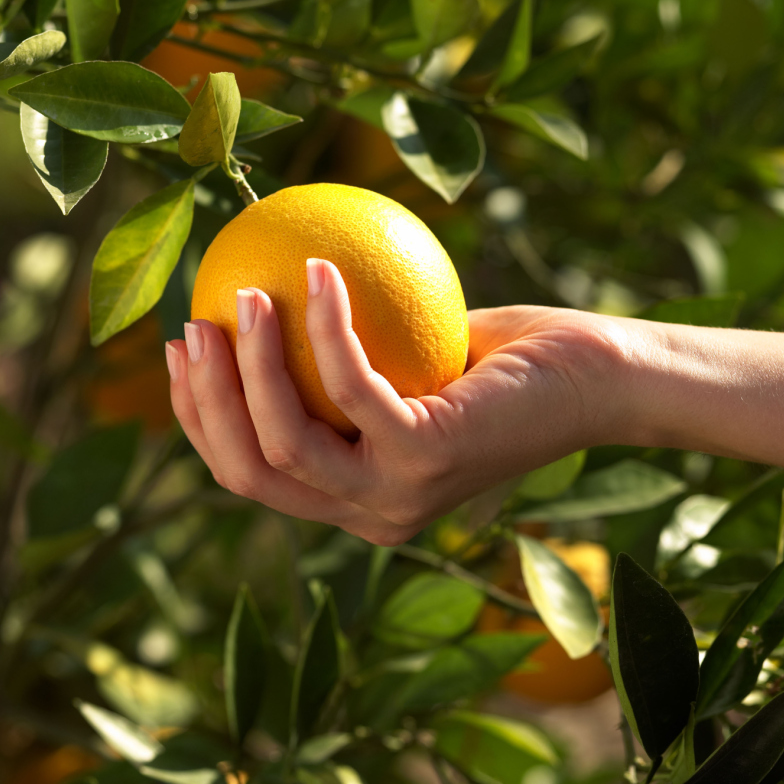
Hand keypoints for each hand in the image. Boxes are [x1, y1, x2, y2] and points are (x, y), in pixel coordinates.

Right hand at [166, 259, 622, 544]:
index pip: (253, 474)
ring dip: (251, 363)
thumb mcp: (407, 360)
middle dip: (205, 402)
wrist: (597, 377)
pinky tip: (321, 269)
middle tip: (195, 324)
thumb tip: (270, 290)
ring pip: (284, 442)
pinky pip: (351, 387)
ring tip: (244, 292)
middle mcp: (370, 514)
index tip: (186, 351)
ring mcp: (398, 494)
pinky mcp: (429, 457)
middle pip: (250, 473)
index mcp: (356, 500)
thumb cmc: (506, 362)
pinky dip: (325, 326)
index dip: (202, 420)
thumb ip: (343, 352)